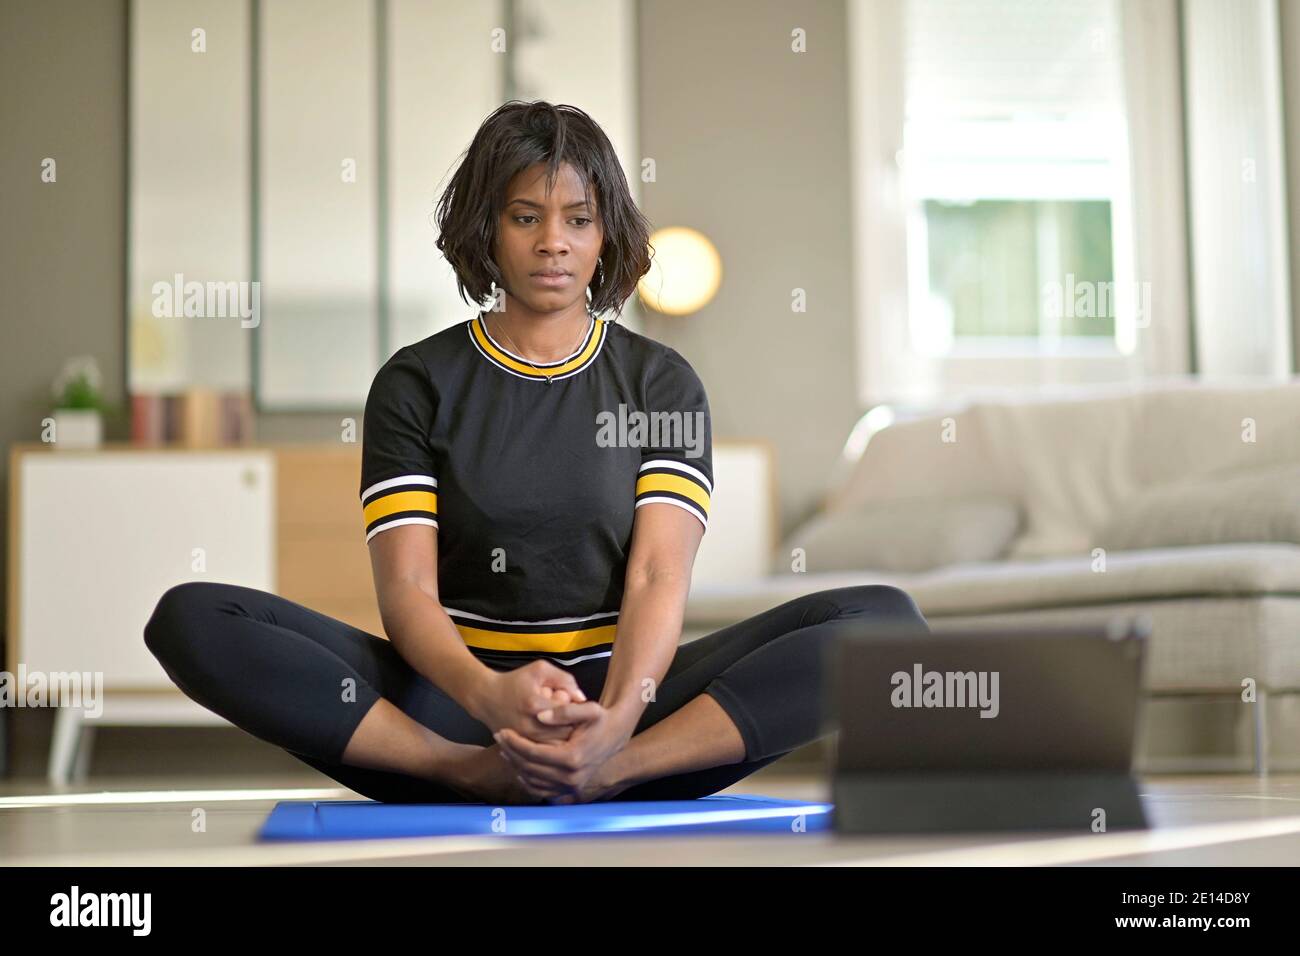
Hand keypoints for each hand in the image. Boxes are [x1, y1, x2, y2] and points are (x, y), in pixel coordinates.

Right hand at [472, 659, 602, 743]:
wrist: (486, 698)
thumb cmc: (516, 681)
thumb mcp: (540, 670)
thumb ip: (564, 679)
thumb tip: (582, 698)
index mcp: (535, 704)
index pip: (569, 715)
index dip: (576, 712)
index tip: (575, 708)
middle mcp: (529, 726)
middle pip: (565, 735)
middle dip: (572, 728)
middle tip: (573, 721)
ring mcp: (524, 740)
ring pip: (556, 748)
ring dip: (564, 740)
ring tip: (564, 729)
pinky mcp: (520, 749)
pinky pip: (544, 753)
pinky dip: (552, 747)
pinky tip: (553, 736)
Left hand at [494, 701, 635, 803]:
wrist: (616, 734)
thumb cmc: (601, 719)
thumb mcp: (588, 709)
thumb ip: (564, 710)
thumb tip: (540, 715)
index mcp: (572, 757)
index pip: (533, 753)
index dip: (515, 742)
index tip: (503, 731)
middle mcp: (571, 776)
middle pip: (530, 768)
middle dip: (511, 752)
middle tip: (499, 737)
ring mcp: (571, 786)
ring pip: (533, 781)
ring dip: (515, 766)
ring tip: (505, 749)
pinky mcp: (570, 790)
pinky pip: (542, 790)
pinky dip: (527, 780)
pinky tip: (518, 767)